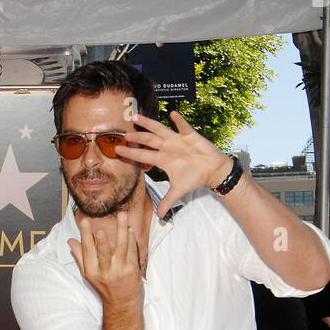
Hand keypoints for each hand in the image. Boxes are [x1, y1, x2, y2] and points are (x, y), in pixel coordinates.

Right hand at [67, 210, 143, 311]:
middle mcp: (105, 271)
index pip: (87, 250)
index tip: (85, 221)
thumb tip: (70, 241)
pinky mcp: (132, 270)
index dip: (86, 235)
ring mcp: (120, 271)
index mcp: (92, 271)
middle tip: (100, 226)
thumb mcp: (88, 274)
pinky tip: (129, 229)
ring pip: (121, 247)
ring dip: (121, 230)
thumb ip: (80, 256)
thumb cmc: (104, 287)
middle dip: (102, 239)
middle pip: (103, 251)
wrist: (121, 304)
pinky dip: (131, 239)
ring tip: (122, 216)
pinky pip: (132, 251)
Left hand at [114, 110, 231, 217]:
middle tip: (124, 133)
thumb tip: (160, 216)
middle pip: (148, 140)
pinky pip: (184, 127)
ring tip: (137, 117)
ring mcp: (178, 140)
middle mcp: (167, 147)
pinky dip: (179, 121)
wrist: (212, 171)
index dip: (131, 153)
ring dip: (149, 123)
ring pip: (160, 130)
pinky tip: (173, 114)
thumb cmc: (194, 177)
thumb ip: (168, 202)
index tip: (118, 150)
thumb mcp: (179, 191)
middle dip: (136, 136)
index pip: (143, 155)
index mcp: (163, 159)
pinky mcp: (191, 136)